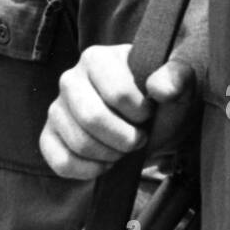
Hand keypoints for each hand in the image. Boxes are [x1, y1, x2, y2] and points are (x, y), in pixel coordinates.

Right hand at [39, 44, 196, 179]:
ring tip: (124, 148)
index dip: (141, 112)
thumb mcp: (178, 85)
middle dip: (125, 138)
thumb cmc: (161, 101)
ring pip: (78, 142)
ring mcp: (57, 109)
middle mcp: (70, 79)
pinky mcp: (50, 136)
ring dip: (111, 155)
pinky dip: (89, 171)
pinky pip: (60, 161)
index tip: (149, 112)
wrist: (150, 125)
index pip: (118, 93)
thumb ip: (177, 78)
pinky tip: (105, 163)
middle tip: (139, 137)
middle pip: (92, 118)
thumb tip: (161, 88)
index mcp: (97, 58)